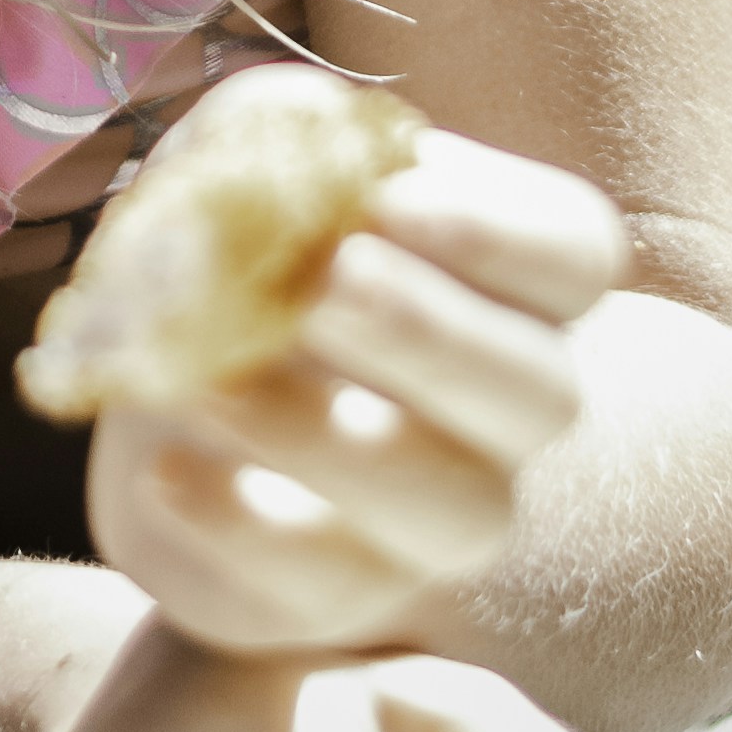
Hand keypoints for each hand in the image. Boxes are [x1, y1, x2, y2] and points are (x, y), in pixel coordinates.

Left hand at [86, 123, 626, 654]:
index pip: (575, 254)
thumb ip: (280, 137)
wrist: (156, 397)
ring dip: (331, 438)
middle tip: (323, 283)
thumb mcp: (241, 162)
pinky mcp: (339, 593)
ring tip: (215, 382)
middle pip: (544, 391)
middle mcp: (498, 412)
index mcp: (503, 283)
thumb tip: (324, 170)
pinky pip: (326, 585)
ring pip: (456, 507)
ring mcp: (431, 517)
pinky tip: (164, 469)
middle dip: (434, 335)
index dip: (502, 228)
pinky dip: (241, 526)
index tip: (391, 196)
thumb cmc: (231, 249)